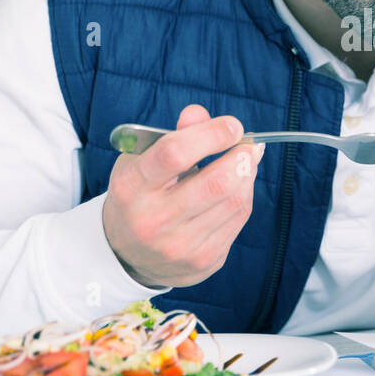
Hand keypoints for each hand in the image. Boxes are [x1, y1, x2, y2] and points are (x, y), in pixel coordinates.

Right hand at [102, 104, 265, 288]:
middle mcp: (153, 220)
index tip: (232, 125)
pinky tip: (237, 187)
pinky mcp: (203, 262)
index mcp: (131, 187)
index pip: (175, 153)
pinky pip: (238, 220)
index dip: (212, 134)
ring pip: (234, 201)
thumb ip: (172, 135)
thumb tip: (199, 114)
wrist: (126, 254)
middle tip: (248, 145)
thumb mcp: (141, 161)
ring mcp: (179, 246)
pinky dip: (244, 196)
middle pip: (216, 184)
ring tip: (244, 162)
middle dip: (241, 157)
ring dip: (247, 175)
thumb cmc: (139, 195)